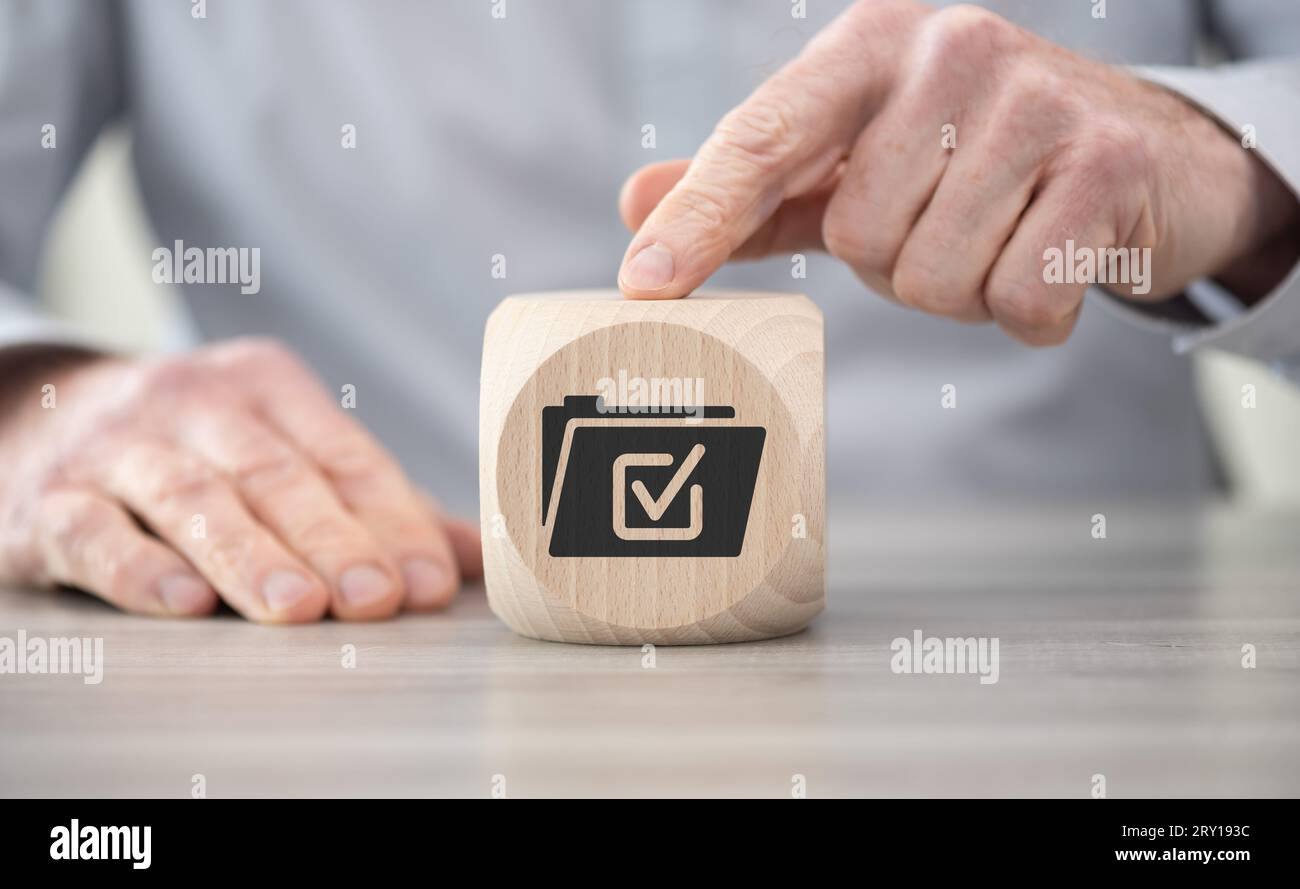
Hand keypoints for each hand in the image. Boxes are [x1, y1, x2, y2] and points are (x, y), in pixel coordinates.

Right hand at [0, 339, 481, 621]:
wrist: (46, 420)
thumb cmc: (203, 453)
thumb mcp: (289, 454)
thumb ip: (377, 506)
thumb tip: (477, 559)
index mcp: (269, 388)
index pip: (345, 457)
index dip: (391, 521)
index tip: (430, 584)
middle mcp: (196, 405)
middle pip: (276, 476)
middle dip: (332, 539)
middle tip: (376, 600)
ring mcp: (120, 448)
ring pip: (192, 498)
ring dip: (248, 555)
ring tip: (297, 608)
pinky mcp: (52, 500)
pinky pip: (94, 531)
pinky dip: (139, 566)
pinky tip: (185, 603)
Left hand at [617, 0, 1299, 344]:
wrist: (1140, 151)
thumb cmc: (967, 162)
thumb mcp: (854, 160)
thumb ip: (753, 187)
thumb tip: (633, 205)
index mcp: (871, 48)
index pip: (765, 138)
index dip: (702, 215)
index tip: (645, 284)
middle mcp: (951, 52)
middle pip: (858, 239)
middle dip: (895, 264)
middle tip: (947, 222)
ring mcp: (1037, 101)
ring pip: (934, 278)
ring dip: (961, 288)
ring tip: (1000, 233)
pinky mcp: (1109, 164)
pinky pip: (1019, 299)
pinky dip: (1030, 311)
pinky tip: (1053, 256)